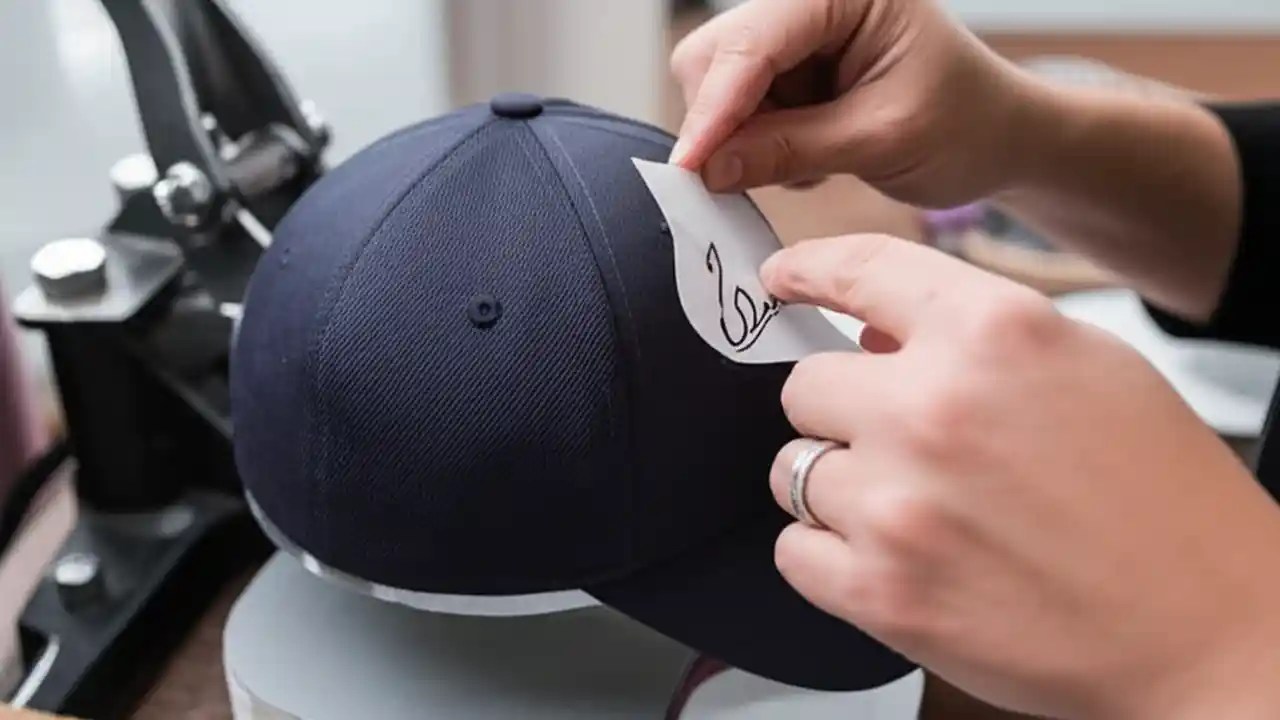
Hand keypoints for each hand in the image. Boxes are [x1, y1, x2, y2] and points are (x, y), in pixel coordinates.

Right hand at [669, 0, 1040, 205]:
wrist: (997, 140)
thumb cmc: (965, 124)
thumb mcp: (881, 139)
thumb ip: (791, 149)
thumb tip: (711, 169)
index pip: (754, 42)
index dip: (716, 107)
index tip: (690, 166)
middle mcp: (809, 2)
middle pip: (717, 56)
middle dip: (725, 122)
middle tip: (760, 173)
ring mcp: (794, 36)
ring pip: (717, 88)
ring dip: (747, 139)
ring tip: (817, 160)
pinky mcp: (787, 71)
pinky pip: (737, 112)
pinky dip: (760, 145)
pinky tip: (814, 154)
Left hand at [760, 234, 1279, 718]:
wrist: (1206, 630)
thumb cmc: (1161, 500)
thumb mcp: (1088, 369)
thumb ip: (974, 336)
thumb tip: (871, 335)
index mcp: (993, 333)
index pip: (858, 269)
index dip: (806, 269)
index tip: (780, 279)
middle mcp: (932, 406)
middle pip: (805, 385)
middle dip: (842, 411)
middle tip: (896, 445)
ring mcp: (897, 503)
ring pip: (791, 469)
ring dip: (836, 487)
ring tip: (912, 510)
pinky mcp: (879, 591)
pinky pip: (793, 549)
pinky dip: (828, 554)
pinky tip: (893, 557)